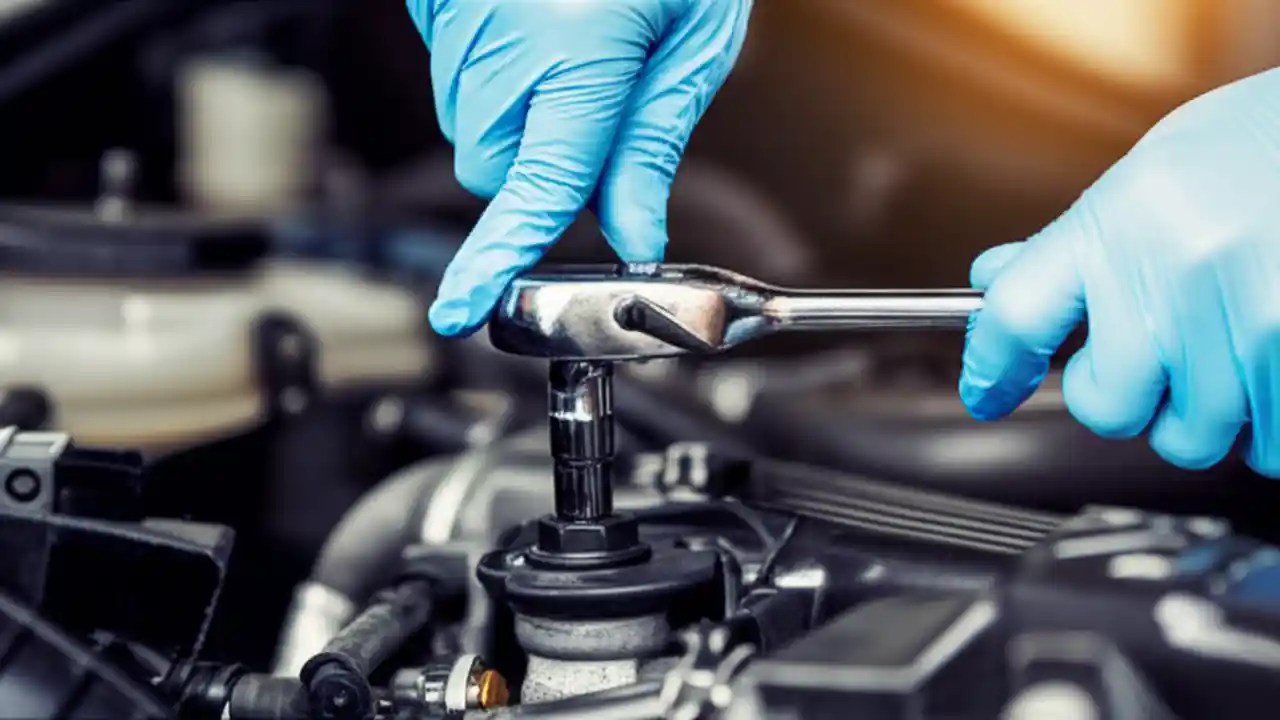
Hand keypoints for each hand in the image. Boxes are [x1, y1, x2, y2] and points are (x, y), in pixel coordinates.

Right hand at [407, 0, 752, 335]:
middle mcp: (500, 51)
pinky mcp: (436, 12)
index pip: (533, 192)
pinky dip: (499, 78)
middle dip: (549, 167)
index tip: (460, 309)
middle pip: (505, 171)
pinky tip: (535, 29)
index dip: (496, 261)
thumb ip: (649, 146)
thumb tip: (635, 233)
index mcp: (574, 60)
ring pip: (482, 131)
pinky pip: (463, 82)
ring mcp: (457, 30)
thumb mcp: (687, 43)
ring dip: (525, 121)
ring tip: (573, 48)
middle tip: (602, 108)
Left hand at [960, 68, 1279, 475]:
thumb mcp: (1155, 176)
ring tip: (1229, 351)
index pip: (1016, 313)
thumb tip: (995, 278)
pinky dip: (1265, 427)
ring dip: (1203, 414)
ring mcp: (1247, 323)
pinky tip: (1268, 373)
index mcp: (1123, 220)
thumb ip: (1080, 239)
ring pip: (1189, 437)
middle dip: (1125, 396)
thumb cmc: (1264, 146)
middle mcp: (1176, 274)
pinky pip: (1265, 447)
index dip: (992, 364)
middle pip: (1107, 406)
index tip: (988, 389)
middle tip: (1158, 357)